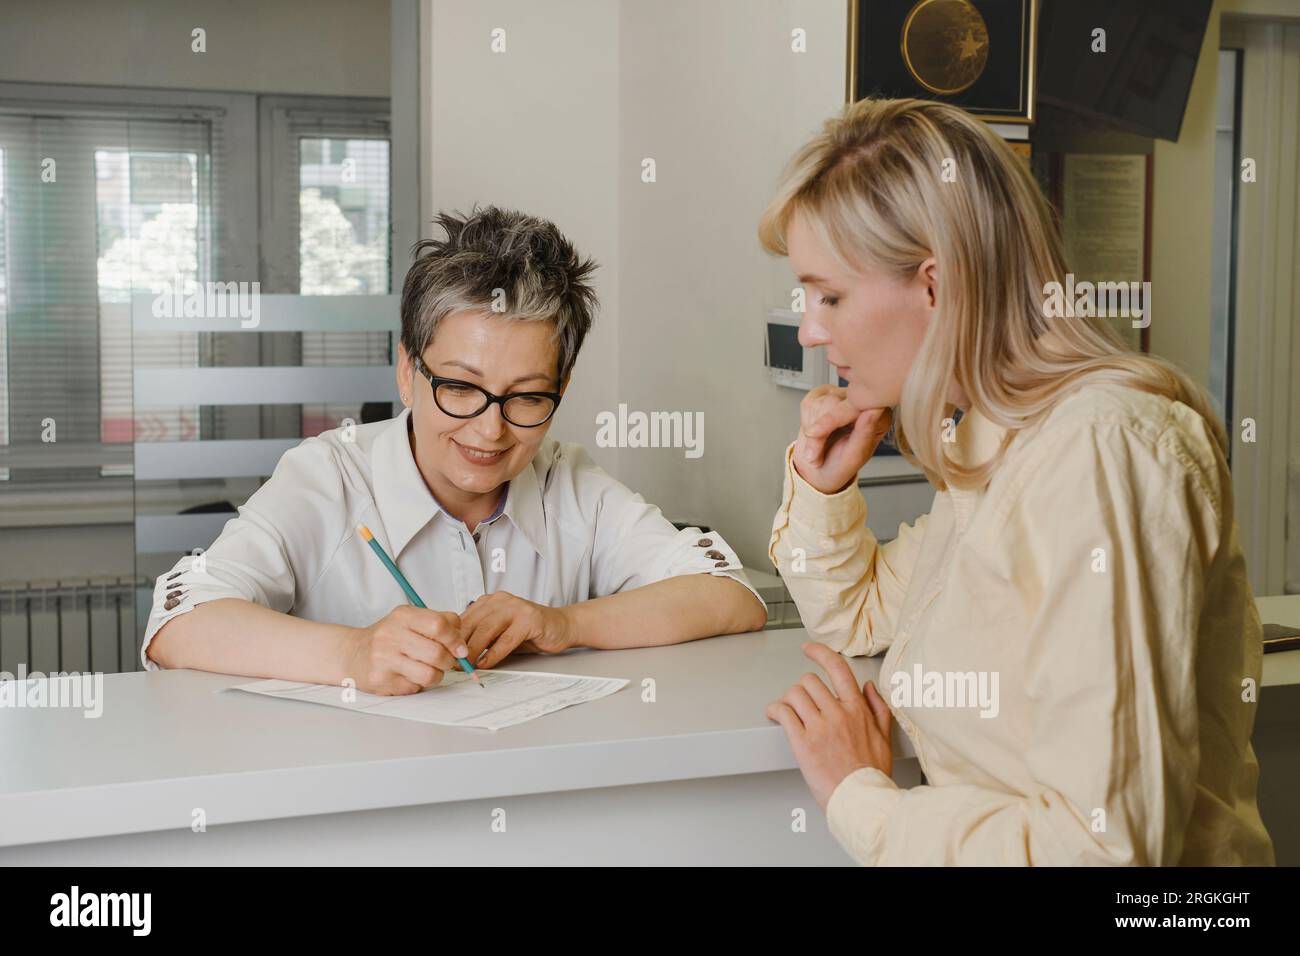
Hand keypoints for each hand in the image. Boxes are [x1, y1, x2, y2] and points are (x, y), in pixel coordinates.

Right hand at [343, 605, 466, 695]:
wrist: (352, 653)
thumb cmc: (389, 638)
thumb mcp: (411, 620)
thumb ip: (440, 623)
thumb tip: (462, 644)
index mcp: (403, 616)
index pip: (439, 625)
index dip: (456, 639)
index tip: (460, 648)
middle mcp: (391, 635)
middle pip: (437, 653)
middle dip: (449, 661)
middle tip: (445, 661)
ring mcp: (384, 659)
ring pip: (429, 674)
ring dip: (436, 675)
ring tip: (428, 669)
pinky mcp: (381, 681)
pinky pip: (415, 687)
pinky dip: (418, 684)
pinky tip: (407, 675)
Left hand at [461, 591, 573, 668]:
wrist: (560, 626)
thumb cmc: (528, 631)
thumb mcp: (499, 632)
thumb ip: (481, 637)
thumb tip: (455, 654)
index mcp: (490, 601)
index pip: (464, 618)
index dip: (452, 638)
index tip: (445, 655)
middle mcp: (501, 600)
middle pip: (472, 623)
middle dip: (460, 646)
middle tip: (453, 664)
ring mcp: (516, 607)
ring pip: (486, 630)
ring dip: (474, 651)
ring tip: (467, 666)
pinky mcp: (529, 619)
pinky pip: (506, 639)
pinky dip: (494, 654)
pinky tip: (486, 664)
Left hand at [765, 642, 893, 810]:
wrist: (861, 799)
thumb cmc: (872, 774)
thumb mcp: (884, 737)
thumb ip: (878, 708)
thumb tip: (869, 686)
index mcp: (857, 709)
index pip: (837, 668)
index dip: (820, 653)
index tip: (809, 649)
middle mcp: (838, 712)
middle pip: (809, 681)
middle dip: (802, 690)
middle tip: (801, 702)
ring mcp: (819, 726)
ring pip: (794, 693)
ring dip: (788, 700)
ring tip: (789, 711)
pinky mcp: (802, 742)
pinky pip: (782, 712)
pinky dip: (774, 710)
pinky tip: (775, 715)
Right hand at [793, 385, 892, 493]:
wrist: (818, 471)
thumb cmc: (840, 466)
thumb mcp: (854, 456)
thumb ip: (865, 433)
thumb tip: (875, 410)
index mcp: (877, 416)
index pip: (856, 404)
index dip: (834, 418)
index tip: (816, 433)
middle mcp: (860, 403)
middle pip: (832, 402)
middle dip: (819, 429)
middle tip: (814, 453)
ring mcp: (841, 397)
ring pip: (817, 403)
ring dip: (811, 429)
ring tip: (816, 448)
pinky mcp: (823, 396)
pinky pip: (808, 403)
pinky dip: (805, 422)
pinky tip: (814, 433)